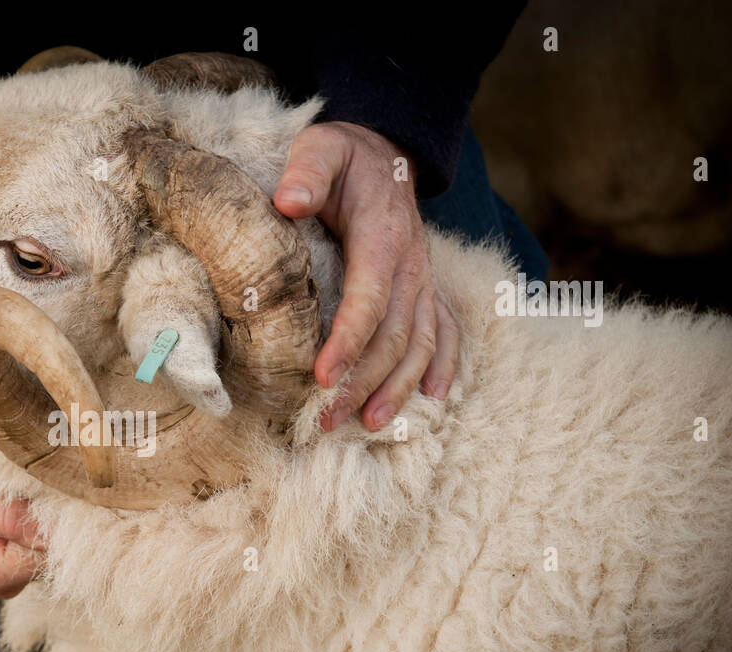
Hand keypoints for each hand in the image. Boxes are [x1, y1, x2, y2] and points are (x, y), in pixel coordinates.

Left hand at [272, 121, 457, 430]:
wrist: (385, 150)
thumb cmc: (344, 156)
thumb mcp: (322, 147)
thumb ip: (307, 171)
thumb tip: (287, 201)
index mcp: (382, 238)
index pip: (369, 299)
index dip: (348, 341)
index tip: (322, 377)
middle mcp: (411, 266)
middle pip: (394, 336)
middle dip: (363, 382)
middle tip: (328, 419)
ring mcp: (422, 280)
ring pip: (420, 343)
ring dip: (398, 388)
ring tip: (369, 424)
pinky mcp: (425, 289)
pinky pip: (443, 331)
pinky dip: (443, 365)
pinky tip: (431, 398)